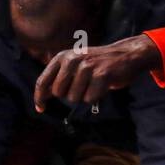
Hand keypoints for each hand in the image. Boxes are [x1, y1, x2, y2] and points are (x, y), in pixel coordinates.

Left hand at [33, 34, 160, 112]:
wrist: (126, 55)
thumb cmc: (97, 64)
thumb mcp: (74, 65)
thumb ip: (58, 79)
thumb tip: (41, 97)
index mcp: (62, 57)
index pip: (43, 81)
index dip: (39, 98)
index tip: (40, 109)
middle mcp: (72, 60)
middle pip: (58, 93)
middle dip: (69, 94)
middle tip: (83, 85)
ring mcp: (86, 66)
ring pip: (74, 98)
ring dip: (84, 96)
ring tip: (94, 83)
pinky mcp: (101, 75)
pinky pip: (89, 99)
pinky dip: (96, 96)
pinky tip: (103, 85)